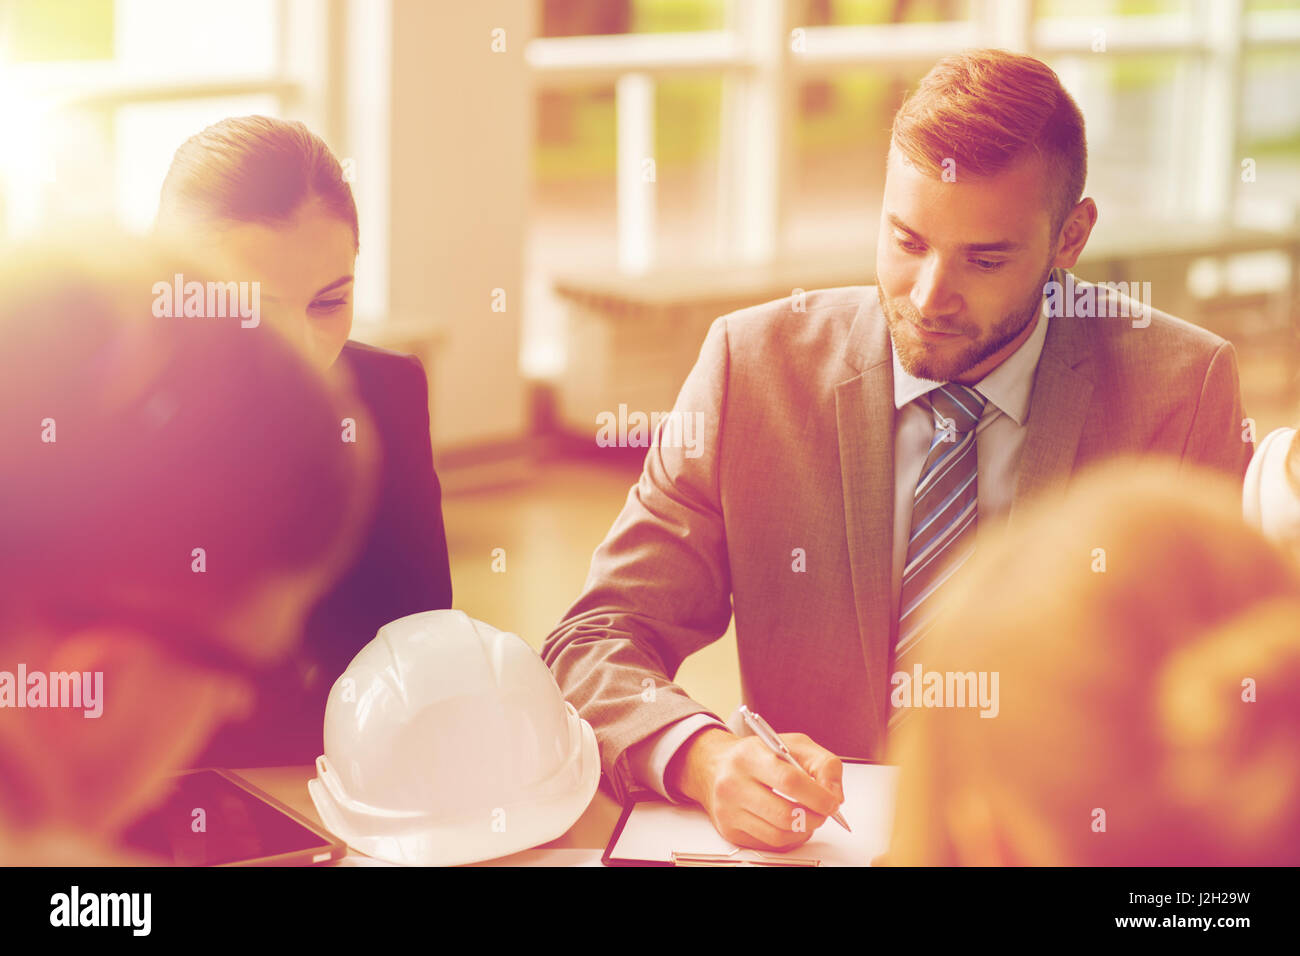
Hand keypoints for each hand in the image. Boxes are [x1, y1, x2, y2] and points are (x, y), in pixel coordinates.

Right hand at [667, 727, 844, 850]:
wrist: (715, 765)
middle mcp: (734, 783)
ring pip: (778, 835)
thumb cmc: (757, 754)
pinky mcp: (729, 830)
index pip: (789, 781)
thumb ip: (822, 763)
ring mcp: (728, 810)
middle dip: (814, 818)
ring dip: (803, 830)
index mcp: (750, 756)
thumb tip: (834, 795)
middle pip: (785, 815)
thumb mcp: (793, 744)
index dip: (818, 796)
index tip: (832, 802)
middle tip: (823, 812)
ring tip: (807, 817)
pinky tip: (789, 823)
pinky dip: (787, 838)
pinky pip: (768, 844)